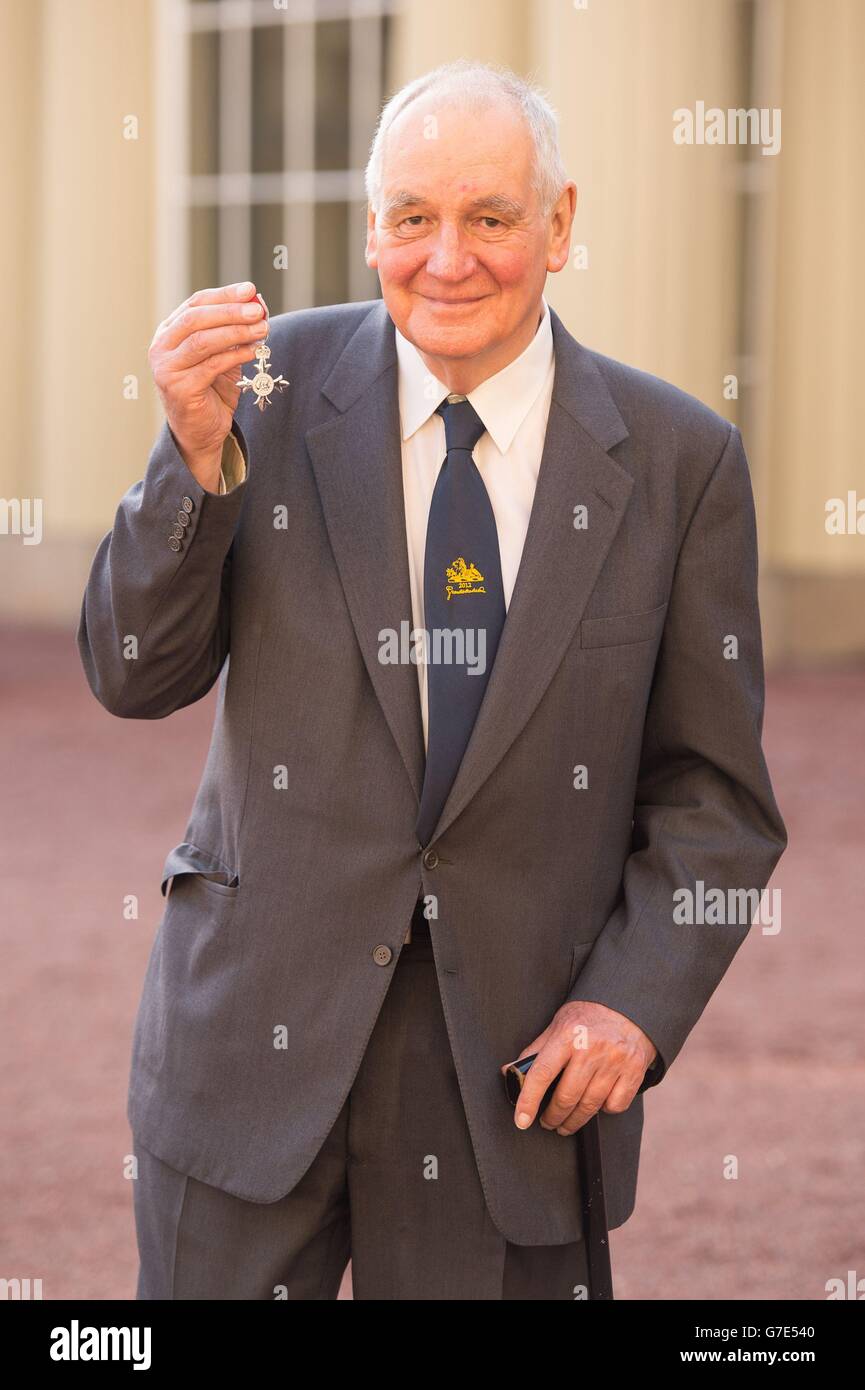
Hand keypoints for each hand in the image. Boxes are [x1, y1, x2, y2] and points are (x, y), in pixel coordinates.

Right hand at [148, 281, 268, 491]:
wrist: (201, 432)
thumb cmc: (211, 391)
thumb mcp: (222, 356)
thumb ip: (234, 333)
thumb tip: (256, 305)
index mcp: (169, 332)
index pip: (196, 303)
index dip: (224, 295)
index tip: (250, 290)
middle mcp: (162, 347)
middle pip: (197, 318)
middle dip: (231, 311)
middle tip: (258, 310)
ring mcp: (167, 368)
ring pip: (204, 340)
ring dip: (237, 332)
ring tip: (262, 328)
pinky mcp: (179, 388)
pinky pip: (211, 365)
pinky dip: (236, 355)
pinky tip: (254, 350)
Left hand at [500, 1001, 656, 1134]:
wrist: (627, 1008)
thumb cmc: (587, 1019)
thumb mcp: (557, 1026)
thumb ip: (535, 1051)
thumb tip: (508, 1072)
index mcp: (568, 1035)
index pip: (542, 1074)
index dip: (528, 1101)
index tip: (521, 1120)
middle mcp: (592, 1049)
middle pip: (566, 1097)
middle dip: (552, 1117)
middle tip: (546, 1122)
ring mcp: (615, 1061)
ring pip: (589, 1106)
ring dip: (573, 1122)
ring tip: (565, 1123)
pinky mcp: (634, 1072)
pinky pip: (615, 1106)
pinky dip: (604, 1110)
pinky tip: (596, 1103)